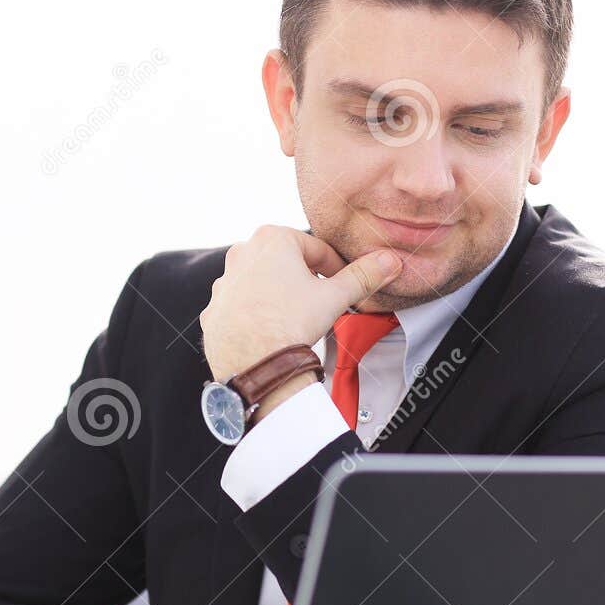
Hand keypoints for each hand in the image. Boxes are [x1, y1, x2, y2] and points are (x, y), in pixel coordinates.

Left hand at [200, 225, 402, 381]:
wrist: (255, 366)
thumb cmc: (292, 324)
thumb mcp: (335, 297)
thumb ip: (363, 276)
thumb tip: (390, 261)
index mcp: (272, 239)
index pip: (316, 249)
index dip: (336, 268)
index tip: (344, 285)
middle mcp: (241, 253)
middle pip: (286, 262)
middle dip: (305, 278)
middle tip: (321, 301)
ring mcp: (223, 282)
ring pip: (262, 283)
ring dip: (279, 295)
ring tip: (295, 318)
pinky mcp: (214, 309)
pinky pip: (241, 306)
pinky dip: (256, 314)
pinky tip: (270, 331)